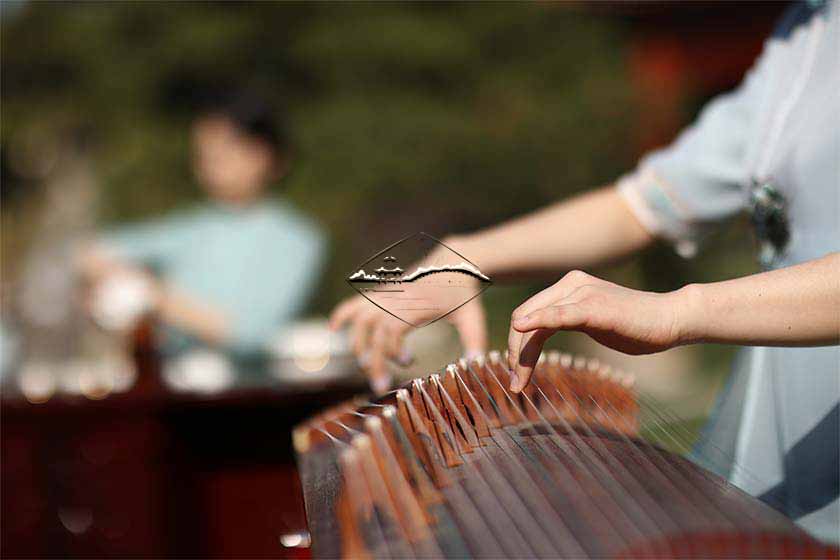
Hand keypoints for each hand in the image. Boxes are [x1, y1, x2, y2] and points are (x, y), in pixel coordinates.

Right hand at [329, 293, 486, 393]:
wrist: (454, 261)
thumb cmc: (463, 293)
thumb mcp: (472, 317)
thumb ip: (474, 341)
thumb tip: (475, 363)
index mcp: (414, 306)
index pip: (391, 330)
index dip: (391, 349)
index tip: (408, 361)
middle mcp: (396, 300)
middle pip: (372, 331)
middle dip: (372, 360)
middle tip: (380, 386)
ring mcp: (387, 296)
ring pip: (359, 319)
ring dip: (357, 343)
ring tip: (366, 365)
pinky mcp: (383, 294)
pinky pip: (357, 302)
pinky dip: (342, 313)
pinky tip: (333, 328)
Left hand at [507, 270, 684, 392]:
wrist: (670, 319)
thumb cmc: (636, 326)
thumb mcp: (592, 323)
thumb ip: (566, 322)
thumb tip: (540, 336)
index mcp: (568, 287)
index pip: (527, 313)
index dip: (516, 344)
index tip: (516, 372)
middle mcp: (570, 285)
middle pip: (523, 318)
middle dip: (514, 353)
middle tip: (515, 384)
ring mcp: (580, 293)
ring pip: (534, 323)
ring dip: (522, 356)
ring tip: (519, 384)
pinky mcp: (592, 307)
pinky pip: (557, 316)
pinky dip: (536, 322)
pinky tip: (520, 329)